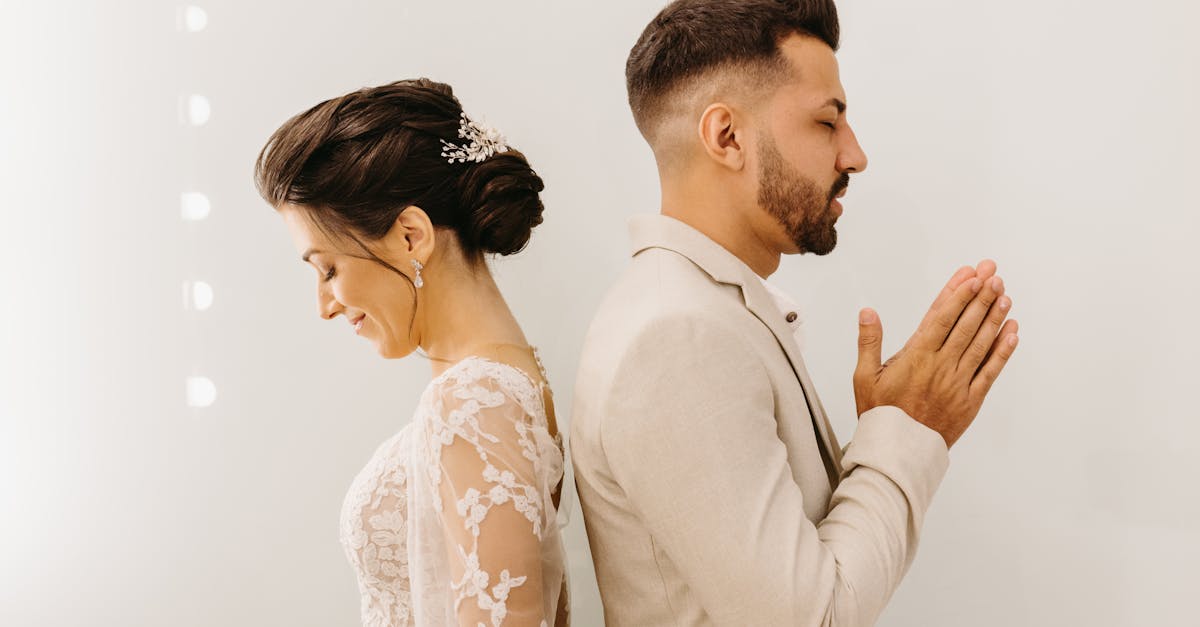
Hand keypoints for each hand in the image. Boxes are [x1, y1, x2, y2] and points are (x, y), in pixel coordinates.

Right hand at [853, 260, 1019, 447]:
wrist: (897, 452)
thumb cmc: (879, 414)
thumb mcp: (864, 377)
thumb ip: (869, 342)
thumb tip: (868, 312)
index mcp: (916, 357)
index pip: (941, 317)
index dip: (958, 294)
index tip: (971, 276)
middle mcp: (941, 366)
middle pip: (966, 325)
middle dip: (981, 297)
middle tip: (993, 275)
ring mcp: (958, 383)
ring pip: (981, 343)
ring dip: (994, 317)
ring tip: (1004, 295)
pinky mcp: (971, 400)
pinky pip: (991, 371)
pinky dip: (1003, 350)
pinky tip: (1012, 331)